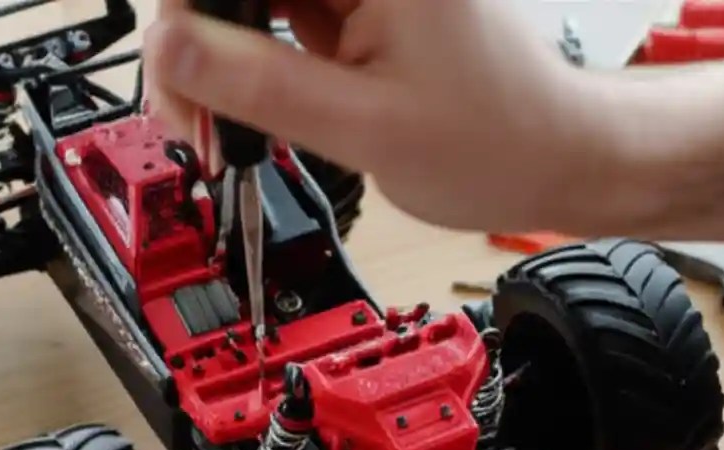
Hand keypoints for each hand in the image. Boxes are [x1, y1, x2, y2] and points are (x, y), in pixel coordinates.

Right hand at [142, 0, 617, 233]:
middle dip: (195, 37)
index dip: (189, 9)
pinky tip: (247, 108)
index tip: (174, 65)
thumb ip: (259, 84)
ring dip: (216, 56)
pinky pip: (274, 19)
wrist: (554, 161)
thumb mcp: (364, 127)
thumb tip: (169, 47)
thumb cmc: (497, 142)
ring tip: (218, 124)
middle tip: (189, 114)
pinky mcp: (353, 8)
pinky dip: (248, 63)